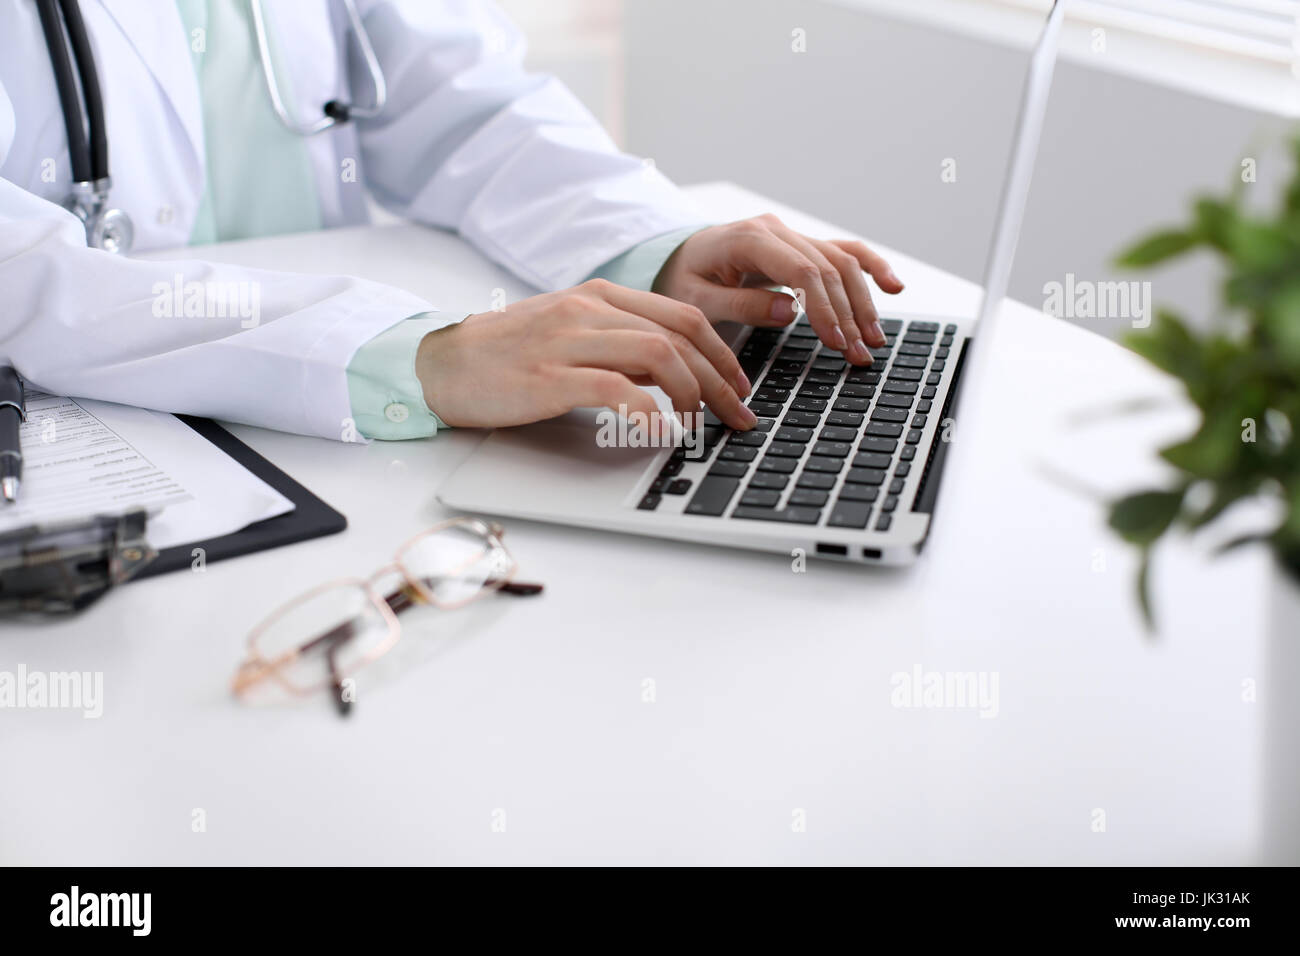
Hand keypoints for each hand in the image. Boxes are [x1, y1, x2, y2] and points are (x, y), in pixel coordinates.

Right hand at [415, 278, 756, 430]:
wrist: (442, 363)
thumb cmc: (508, 356)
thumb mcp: (573, 336)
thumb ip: (621, 348)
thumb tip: (676, 375)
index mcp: (601, 296)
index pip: (684, 316)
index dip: (724, 354)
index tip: (741, 388)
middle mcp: (590, 309)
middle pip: (682, 336)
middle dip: (722, 381)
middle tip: (739, 417)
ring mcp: (569, 339)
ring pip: (658, 355)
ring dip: (692, 395)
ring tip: (700, 427)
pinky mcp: (549, 376)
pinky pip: (615, 390)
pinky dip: (648, 414)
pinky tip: (661, 434)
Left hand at [653, 214, 904, 364]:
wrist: (675, 258)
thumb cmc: (682, 280)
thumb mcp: (696, 300)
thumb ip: (740, 305)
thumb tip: (790, 311)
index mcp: (748, 238)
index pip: (801, 271)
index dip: (824, 307)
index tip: (836, 341)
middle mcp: (775, 229)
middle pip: (828, 268)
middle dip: (849, 313)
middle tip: (860, 353)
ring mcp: (791, 234)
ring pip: (841, 261)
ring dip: (863, 301)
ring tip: (874, 340)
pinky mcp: (800, 245)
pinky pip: (842, 251)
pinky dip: (870, 267)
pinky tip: (893, 287)